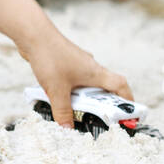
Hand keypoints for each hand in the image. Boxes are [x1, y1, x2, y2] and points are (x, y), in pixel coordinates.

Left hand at [19, 30, 133, 128]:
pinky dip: (70, 90)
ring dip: (83, 97)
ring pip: (87, 84)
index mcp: (95, 73)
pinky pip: (73, 80)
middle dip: (102, 104)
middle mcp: (90, 67)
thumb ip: (63, 111)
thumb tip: (67, 129)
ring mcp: (78, 63)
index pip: (120, 85)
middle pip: (103, 88)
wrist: (34, 34)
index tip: (129, 112)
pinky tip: (57, 96)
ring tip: (73, 109)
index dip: (128, 99)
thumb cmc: (50, 56)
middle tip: (97, 118)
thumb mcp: (57, 90)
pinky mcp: (66, 62)